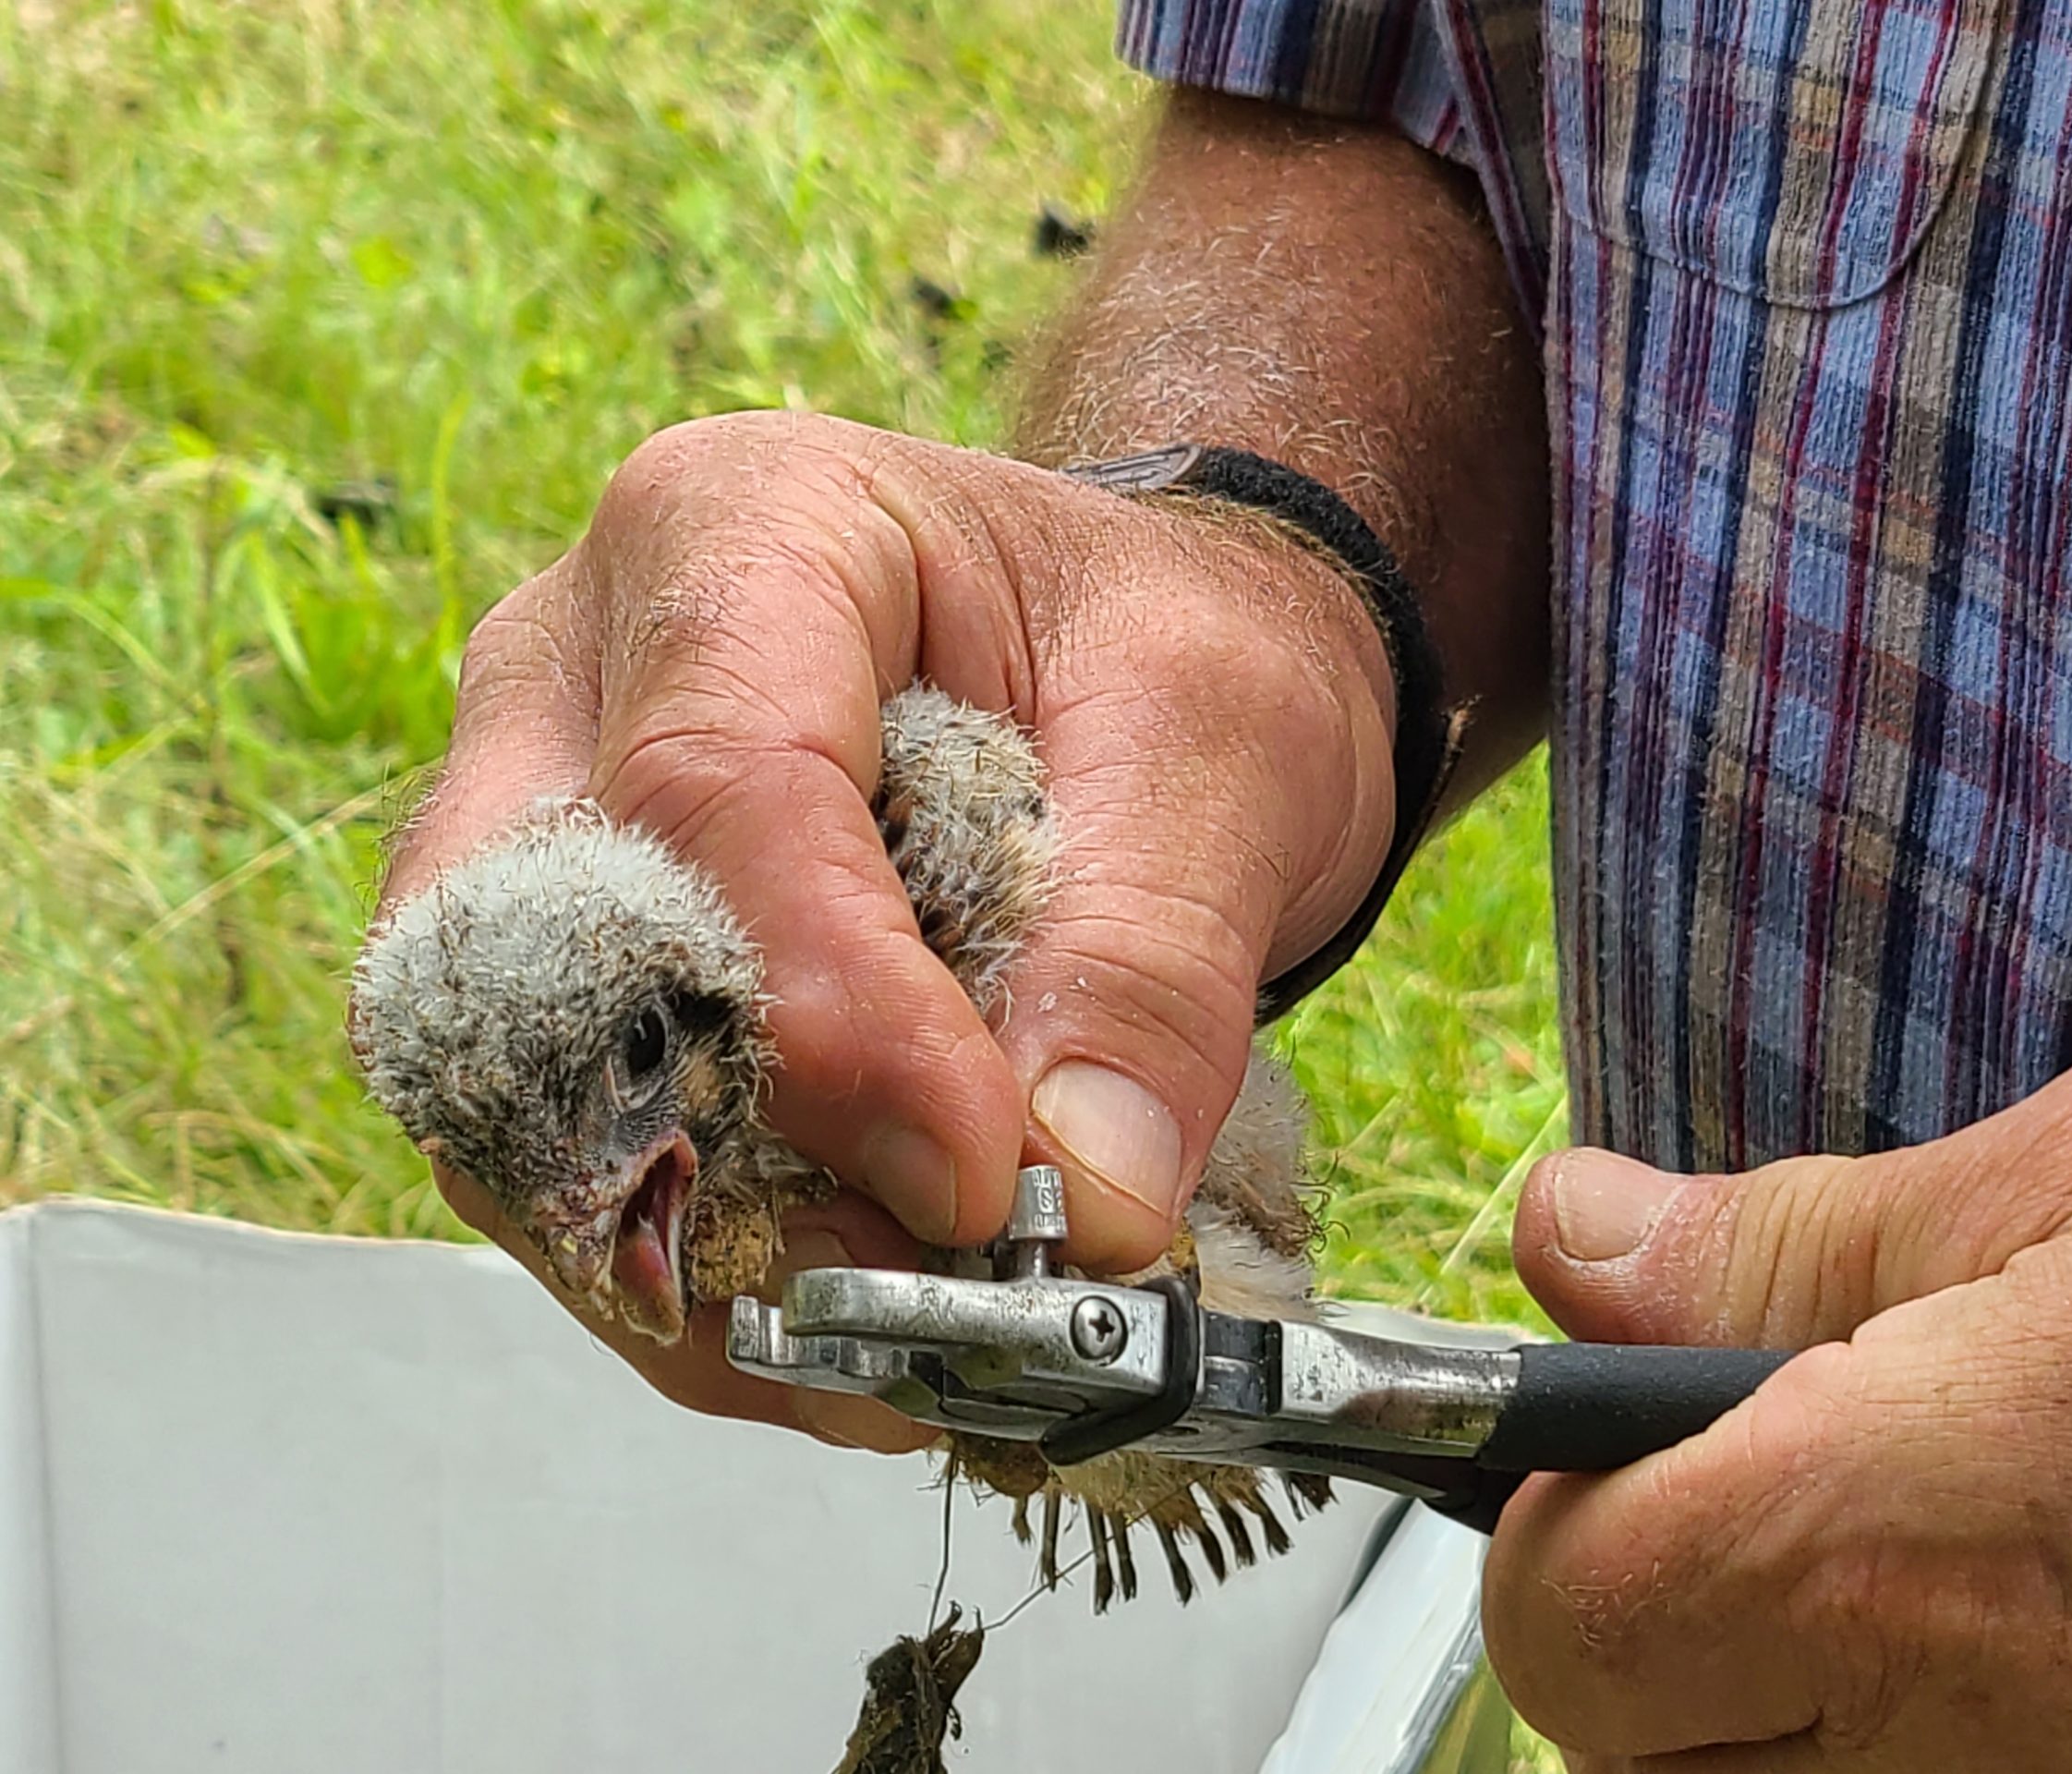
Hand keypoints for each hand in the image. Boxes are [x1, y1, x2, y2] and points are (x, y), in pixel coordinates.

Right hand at [376, 410, 1393, 1440]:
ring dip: (703, 1257)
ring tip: (914, 1339)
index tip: (983, 1182)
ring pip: (509, 1099)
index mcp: (736, 532)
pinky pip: (566, 1162)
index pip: (710, 787)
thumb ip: (1151, 971)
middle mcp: (580, 675)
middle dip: (718, 1164)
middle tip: (928, 1292)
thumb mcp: (1222, 758)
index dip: (830, 1017)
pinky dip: (703, 1275)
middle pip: (538, 959)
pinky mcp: (564, 979)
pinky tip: (858, 1320)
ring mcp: (541, 832)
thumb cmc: (1164, 656)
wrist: (1132, 668)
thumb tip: (1085, 1209)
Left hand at [1486, 1037, 2071, 1770]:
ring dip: (1799, 1711)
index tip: (1612, 1458)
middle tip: (1774, 1500)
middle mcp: (1977, 1752)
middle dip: (1665, 1634)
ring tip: (1927, 1564)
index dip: (1561, 1527)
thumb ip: (1787, 1241)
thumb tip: (1575, 1238)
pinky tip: (2043, 1640)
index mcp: (1899, 1546)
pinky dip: (1942, 1749)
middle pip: (1655, 1759)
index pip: (1567, 1621)